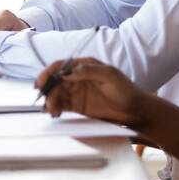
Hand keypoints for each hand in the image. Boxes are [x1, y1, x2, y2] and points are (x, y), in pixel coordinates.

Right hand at [35, 57, 149, 127]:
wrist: (135, 111)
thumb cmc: (126, 90)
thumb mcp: (110, 76)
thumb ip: (90, 70)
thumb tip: (69, 71)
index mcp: (84, 66)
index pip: (61, 66)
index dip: (49, 72)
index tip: (43, 82)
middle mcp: (77, 77)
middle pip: (55, 81)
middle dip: (48, 90)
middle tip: (47, 101)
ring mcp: (76, 92)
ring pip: (56, 94)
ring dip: (50, 101)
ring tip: (52, 111)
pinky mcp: (76, 105)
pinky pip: (61, 105)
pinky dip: (55, 108)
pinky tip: (55, 113)